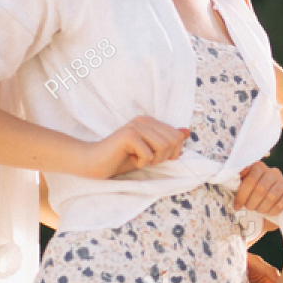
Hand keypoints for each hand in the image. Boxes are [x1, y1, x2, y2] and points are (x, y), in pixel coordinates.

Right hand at [75, 116, 189, 178]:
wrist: (95, 163)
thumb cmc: (122, 159)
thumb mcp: (150, 151)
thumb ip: (168, 140)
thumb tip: (187, 131)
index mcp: (151, 121)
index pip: (177, 136)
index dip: (172, 152)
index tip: (156, 157)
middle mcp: (144, 120)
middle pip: (173, 141)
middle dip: (162, 157)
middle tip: (145, 159)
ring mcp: (136, 126)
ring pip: (163, 147)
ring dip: (152, 160)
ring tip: (138, 159)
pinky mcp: (129, 135)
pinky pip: (149, 154)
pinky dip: (141, 163)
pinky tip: (129, 158)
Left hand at [233, 161, 282, 217]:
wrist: (270, 208)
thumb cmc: (253, 196)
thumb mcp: (244, 188)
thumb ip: (239, 182)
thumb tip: (234, 178)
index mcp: (259, 167)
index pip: (250, 180)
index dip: (242, 195)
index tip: (237, 206)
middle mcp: (273, 171)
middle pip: (260, 189)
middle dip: (251, 203)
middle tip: (249, 209)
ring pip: (271, 197)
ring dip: (261, 208)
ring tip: (258, 210)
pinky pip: (280, 205)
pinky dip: (271, 212)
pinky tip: (268, 212)